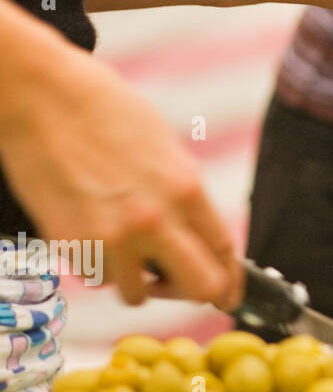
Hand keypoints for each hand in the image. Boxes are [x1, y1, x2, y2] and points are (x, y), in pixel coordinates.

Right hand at [0, 45, 242, 309]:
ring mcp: (112, 238)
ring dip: (135, 281)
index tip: (227, 291)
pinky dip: (97, 266)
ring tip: (125, 253)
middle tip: (181, 284)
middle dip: (194, 292)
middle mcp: (156, 221)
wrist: (44, 96)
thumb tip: (197, 235)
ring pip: (139, 295)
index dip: (228, 277)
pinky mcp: (71, 245)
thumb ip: (184, 196)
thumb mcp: (165, 149)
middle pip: (201, 288)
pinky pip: (96, 277)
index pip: (224, 252)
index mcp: (187, 190)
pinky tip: (90, 233)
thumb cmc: (106, 112)